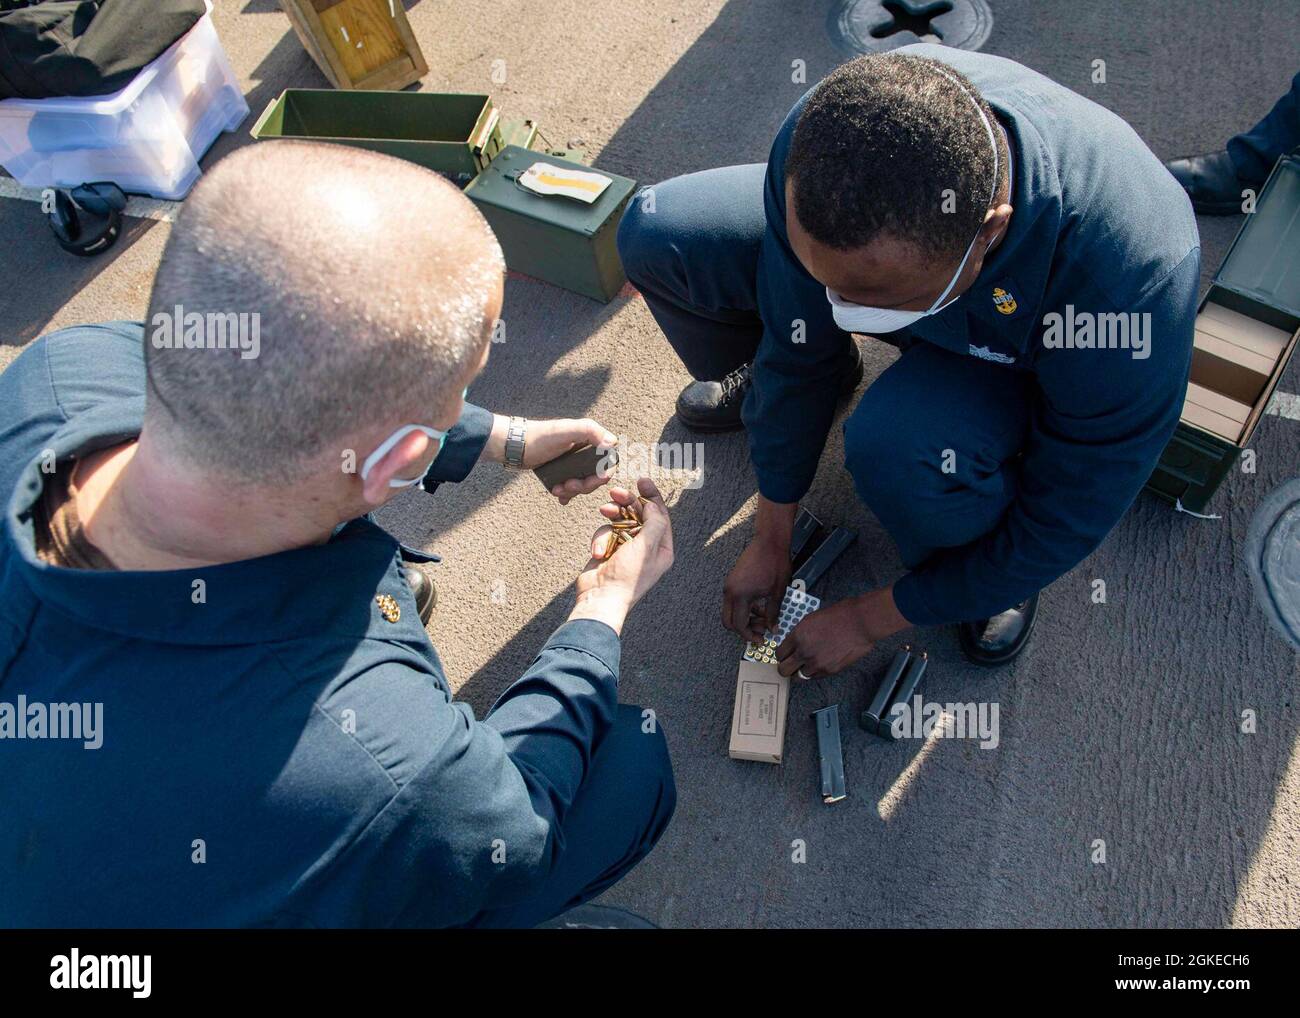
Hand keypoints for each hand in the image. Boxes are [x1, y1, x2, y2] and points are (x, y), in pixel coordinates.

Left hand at [522, 418, 618, 503]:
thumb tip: (613, 442)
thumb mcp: (565, 430)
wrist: (514, 446)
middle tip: (568, 486)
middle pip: (596, 476)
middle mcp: (584, 449)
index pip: (609, 461)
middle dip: (584, 485)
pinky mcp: (563, 471)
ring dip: (573, 491)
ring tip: (558, 490)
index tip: (590, 481)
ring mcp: (574, 461)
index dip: (602, 475)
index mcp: (590, 438)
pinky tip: (559, 496)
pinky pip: (572, 486)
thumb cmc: (539, 437)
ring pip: (584, 483)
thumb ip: (590, 431)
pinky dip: (567, 494)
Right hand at [569, 478, 673, 633]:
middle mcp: (645, 548)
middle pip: (638, 515)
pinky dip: (600, 539)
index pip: (660, 515)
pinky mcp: (608, 550)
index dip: (652, 496)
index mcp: (661, 548)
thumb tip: (652, 505)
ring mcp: (625, 549)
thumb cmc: (626, 577)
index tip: (641, 481)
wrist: (599, 598)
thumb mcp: (646, 546)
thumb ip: (654, 522)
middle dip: (627, 502)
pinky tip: (598, 552)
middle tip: (615, 492)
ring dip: (612, 517)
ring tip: (604, 511)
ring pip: (619, 521)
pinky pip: (604, 533)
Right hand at [722, 533, 791, 642]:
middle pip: (728, 621)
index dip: (749, 635)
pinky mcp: (732, 580)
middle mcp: (730, 591)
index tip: (761, 640)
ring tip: (764, 619)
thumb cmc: (775, 563)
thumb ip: (772, 613)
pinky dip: (744, 608)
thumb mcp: (777, 592)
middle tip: (760, 632)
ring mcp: (729, 585)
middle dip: (743, 630)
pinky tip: (760, 606)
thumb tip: (772, 629)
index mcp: (740, 595)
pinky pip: (733, 601)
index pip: (739, 625)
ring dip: (744, 619)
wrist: (769, 541)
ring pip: (731, 611)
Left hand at [775, 587, 909, 678]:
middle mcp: (804, 652)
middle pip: (784, 670)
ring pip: (799, 677)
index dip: (781, 655)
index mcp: (798, 636)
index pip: (779, 654)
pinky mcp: (829, 670)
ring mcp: (817, 663)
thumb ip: (799, 634)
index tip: (785, 655)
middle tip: (791, 664)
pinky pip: (815, 677)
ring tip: (809, 663)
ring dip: (802, 670)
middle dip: (786, 667)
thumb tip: (793, 644)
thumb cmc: (839, 615)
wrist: (860, 622)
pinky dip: (815, 672)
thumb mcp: (811, 619)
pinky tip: (821, 663)